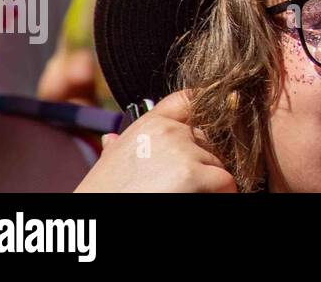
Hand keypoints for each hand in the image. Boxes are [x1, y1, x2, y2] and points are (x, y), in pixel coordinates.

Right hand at [75, 90, 236, 192]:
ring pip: (219, 162)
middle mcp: (167, 131)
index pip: (189, 99)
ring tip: (182, 193)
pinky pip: (226, 182)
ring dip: (210, 180)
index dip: (204, 113)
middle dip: (204, 161)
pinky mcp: (193, 175)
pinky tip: (197, 199)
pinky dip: (221, 194)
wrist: (94, 221)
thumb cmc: (103, 195)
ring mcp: (181, 151)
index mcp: (147, 125)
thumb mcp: (109, 163)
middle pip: (209, 140)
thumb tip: (112, 140)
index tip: (208, 130)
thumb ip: (120, 146)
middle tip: (183, 183)